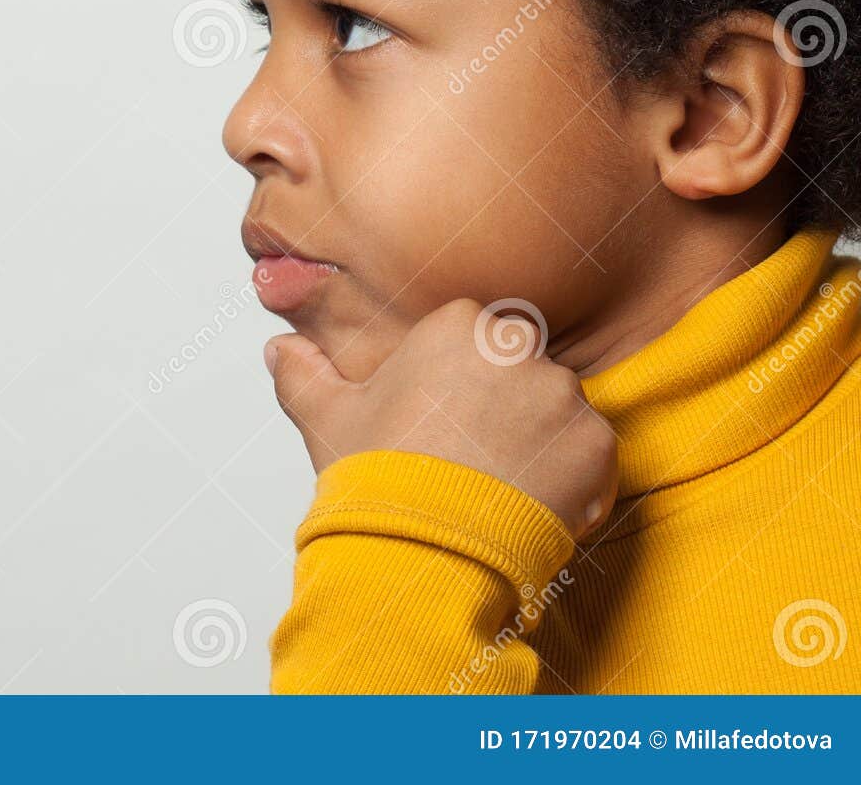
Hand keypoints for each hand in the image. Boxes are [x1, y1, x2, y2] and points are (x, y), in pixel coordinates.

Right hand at [264, 298, 618, 538]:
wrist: (426, 550)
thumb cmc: (378, 479)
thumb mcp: (326, 418)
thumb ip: (305, 373)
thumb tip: (280, 349)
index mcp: (458, 326)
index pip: (469, 337)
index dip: (453, 382)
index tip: (438, 418)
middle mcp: (517, 348)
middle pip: (517, 366)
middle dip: (500, 403)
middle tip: (468, 454)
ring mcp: (562, 396)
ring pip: (555, 406)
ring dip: (537, 437)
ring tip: (497, 483)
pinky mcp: (597, 444)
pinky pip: (590, 450)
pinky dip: (570, 474)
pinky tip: (528, 500)